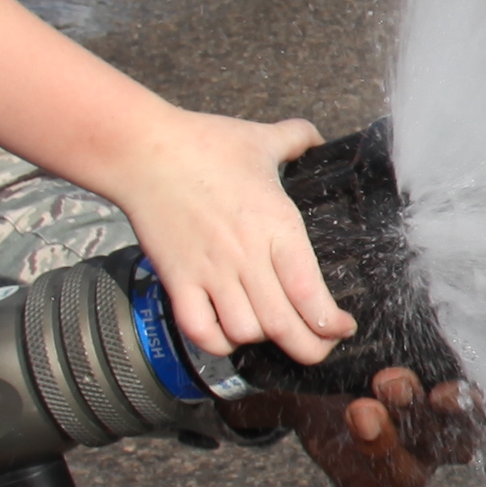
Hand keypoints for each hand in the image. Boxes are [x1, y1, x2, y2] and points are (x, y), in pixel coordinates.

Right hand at [100, 105, 347, 367]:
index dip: (330, 323)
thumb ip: (295, 139)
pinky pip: (200, 330)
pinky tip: (228, 333)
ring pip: (244, 331)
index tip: (342, 328)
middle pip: (283, 325)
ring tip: (271, 330)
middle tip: (319, 348)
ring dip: (262, 339)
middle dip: (309, 348)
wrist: (142, 151)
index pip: (310, 293)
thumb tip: (317, 137)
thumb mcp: (260, 139)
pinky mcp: (177, 280)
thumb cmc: (203, 143)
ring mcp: (209, 272)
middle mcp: (246, 256)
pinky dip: (218, 342)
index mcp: (277, 226)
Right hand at [224, 365, 484, 486]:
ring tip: (390, 382)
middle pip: (400, 474)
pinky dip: (463, 408)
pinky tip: (448, 393)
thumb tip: (226, 406)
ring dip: (415, 415)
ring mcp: (434, 442)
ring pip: (435, 443)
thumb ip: (263, 408)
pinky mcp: (457, 410)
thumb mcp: (294, 402)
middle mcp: (403, 468)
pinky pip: (469, 417)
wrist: (372, 358)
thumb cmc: (330, 390)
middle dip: (380, 443)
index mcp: (362, 483)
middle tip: (357, 411)